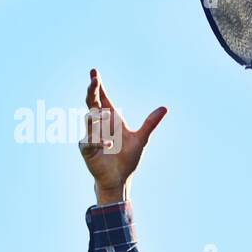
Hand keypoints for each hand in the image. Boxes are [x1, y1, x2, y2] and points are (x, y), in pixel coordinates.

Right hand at [79, 68, 167, 204]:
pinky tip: (109, 144)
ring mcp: (91, 135)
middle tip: (93, 79)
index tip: (94, 72)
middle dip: (92, 91)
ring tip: (101, 113)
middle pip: (92, 103)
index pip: (103, 98)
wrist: (119, 178)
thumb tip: (165, 108)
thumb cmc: (128, 158)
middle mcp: (99, 124)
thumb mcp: (141, 139)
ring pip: (89, 120)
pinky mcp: (87, 149)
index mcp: (111, 119)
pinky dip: (98, 141)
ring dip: (95, 117)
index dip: (98, 85)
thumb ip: (150, 123)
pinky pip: (89, 141)